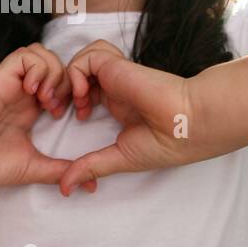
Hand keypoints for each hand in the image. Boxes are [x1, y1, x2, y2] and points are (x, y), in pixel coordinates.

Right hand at [0, 43, 97, 193]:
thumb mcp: (34, 167)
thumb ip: (61, 170)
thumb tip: (91, 184)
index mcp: (30, 109)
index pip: (60, 83)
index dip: (73, 93)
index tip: (72, 116)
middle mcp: (23, 92)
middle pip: (55, 64)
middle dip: (68, 81)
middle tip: (59, 107)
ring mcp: (12, 83)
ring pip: (42, 54)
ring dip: (54, 73)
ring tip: (46, 100)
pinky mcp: (1, 77)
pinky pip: (26, 55)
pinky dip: (37, 68)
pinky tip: (34, 92)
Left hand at [59, 39, 202, 195]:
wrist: (187, 125)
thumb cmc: (165, 144)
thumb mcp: (119, 158)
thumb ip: (90, 168)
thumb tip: (65, 189)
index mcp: (117, 104)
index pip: (86, 90)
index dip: (71, 100)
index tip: (71, 120)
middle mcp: (115, 87)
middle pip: (79, 72)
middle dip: (62, 87)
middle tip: (60, 109)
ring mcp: (116, 75)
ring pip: (82, 59)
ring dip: (70, 78)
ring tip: (76, 102)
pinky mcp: (118, 66)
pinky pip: (88, 57)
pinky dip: (77, 72)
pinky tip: (85, 94)